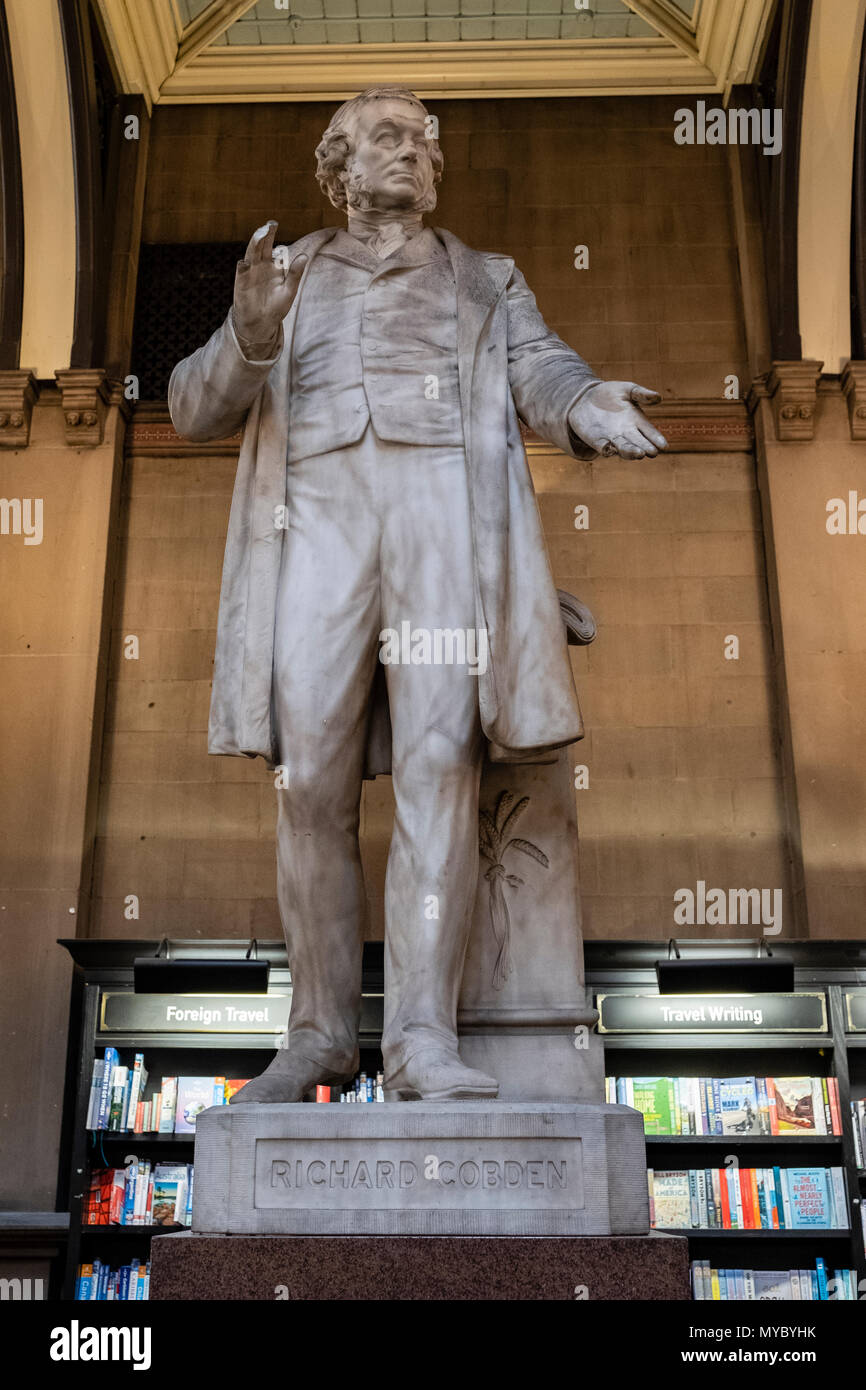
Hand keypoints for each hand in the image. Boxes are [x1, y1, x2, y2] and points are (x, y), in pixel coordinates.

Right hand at [232, 221, 307, 346]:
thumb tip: (304, 256)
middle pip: (262, 245)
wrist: (261, 323)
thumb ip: (295, 274)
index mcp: (274, 266)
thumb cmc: (276, 307)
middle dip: (265, 234)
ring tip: (261, 234)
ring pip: (252, 253)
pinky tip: (245, 262)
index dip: (275, 238)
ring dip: (255, 243)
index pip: (275, 248)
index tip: (277, 229)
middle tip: (270, 224)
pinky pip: (241, 270)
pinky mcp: (241, 281)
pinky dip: (243, 265)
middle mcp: (261, 265)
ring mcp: (250, 272)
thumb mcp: (288, 291)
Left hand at [568, 381, 667, 458]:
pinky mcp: (597, 442)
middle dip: (645, 447)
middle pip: (638, 443)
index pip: (650, 432)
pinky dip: (606, 449)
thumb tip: (659, 397)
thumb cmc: (610, 394)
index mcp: (637, 420)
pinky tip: (610, 448)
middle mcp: (627, 433)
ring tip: (639, 453)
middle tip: (652, 452)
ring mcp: (613, 439)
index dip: (656, 439)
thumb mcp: (627, 389)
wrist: (585, 398)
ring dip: (630, 452)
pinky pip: (603, 447)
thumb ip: (641, 394)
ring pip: (623, 448)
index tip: (664, 446)